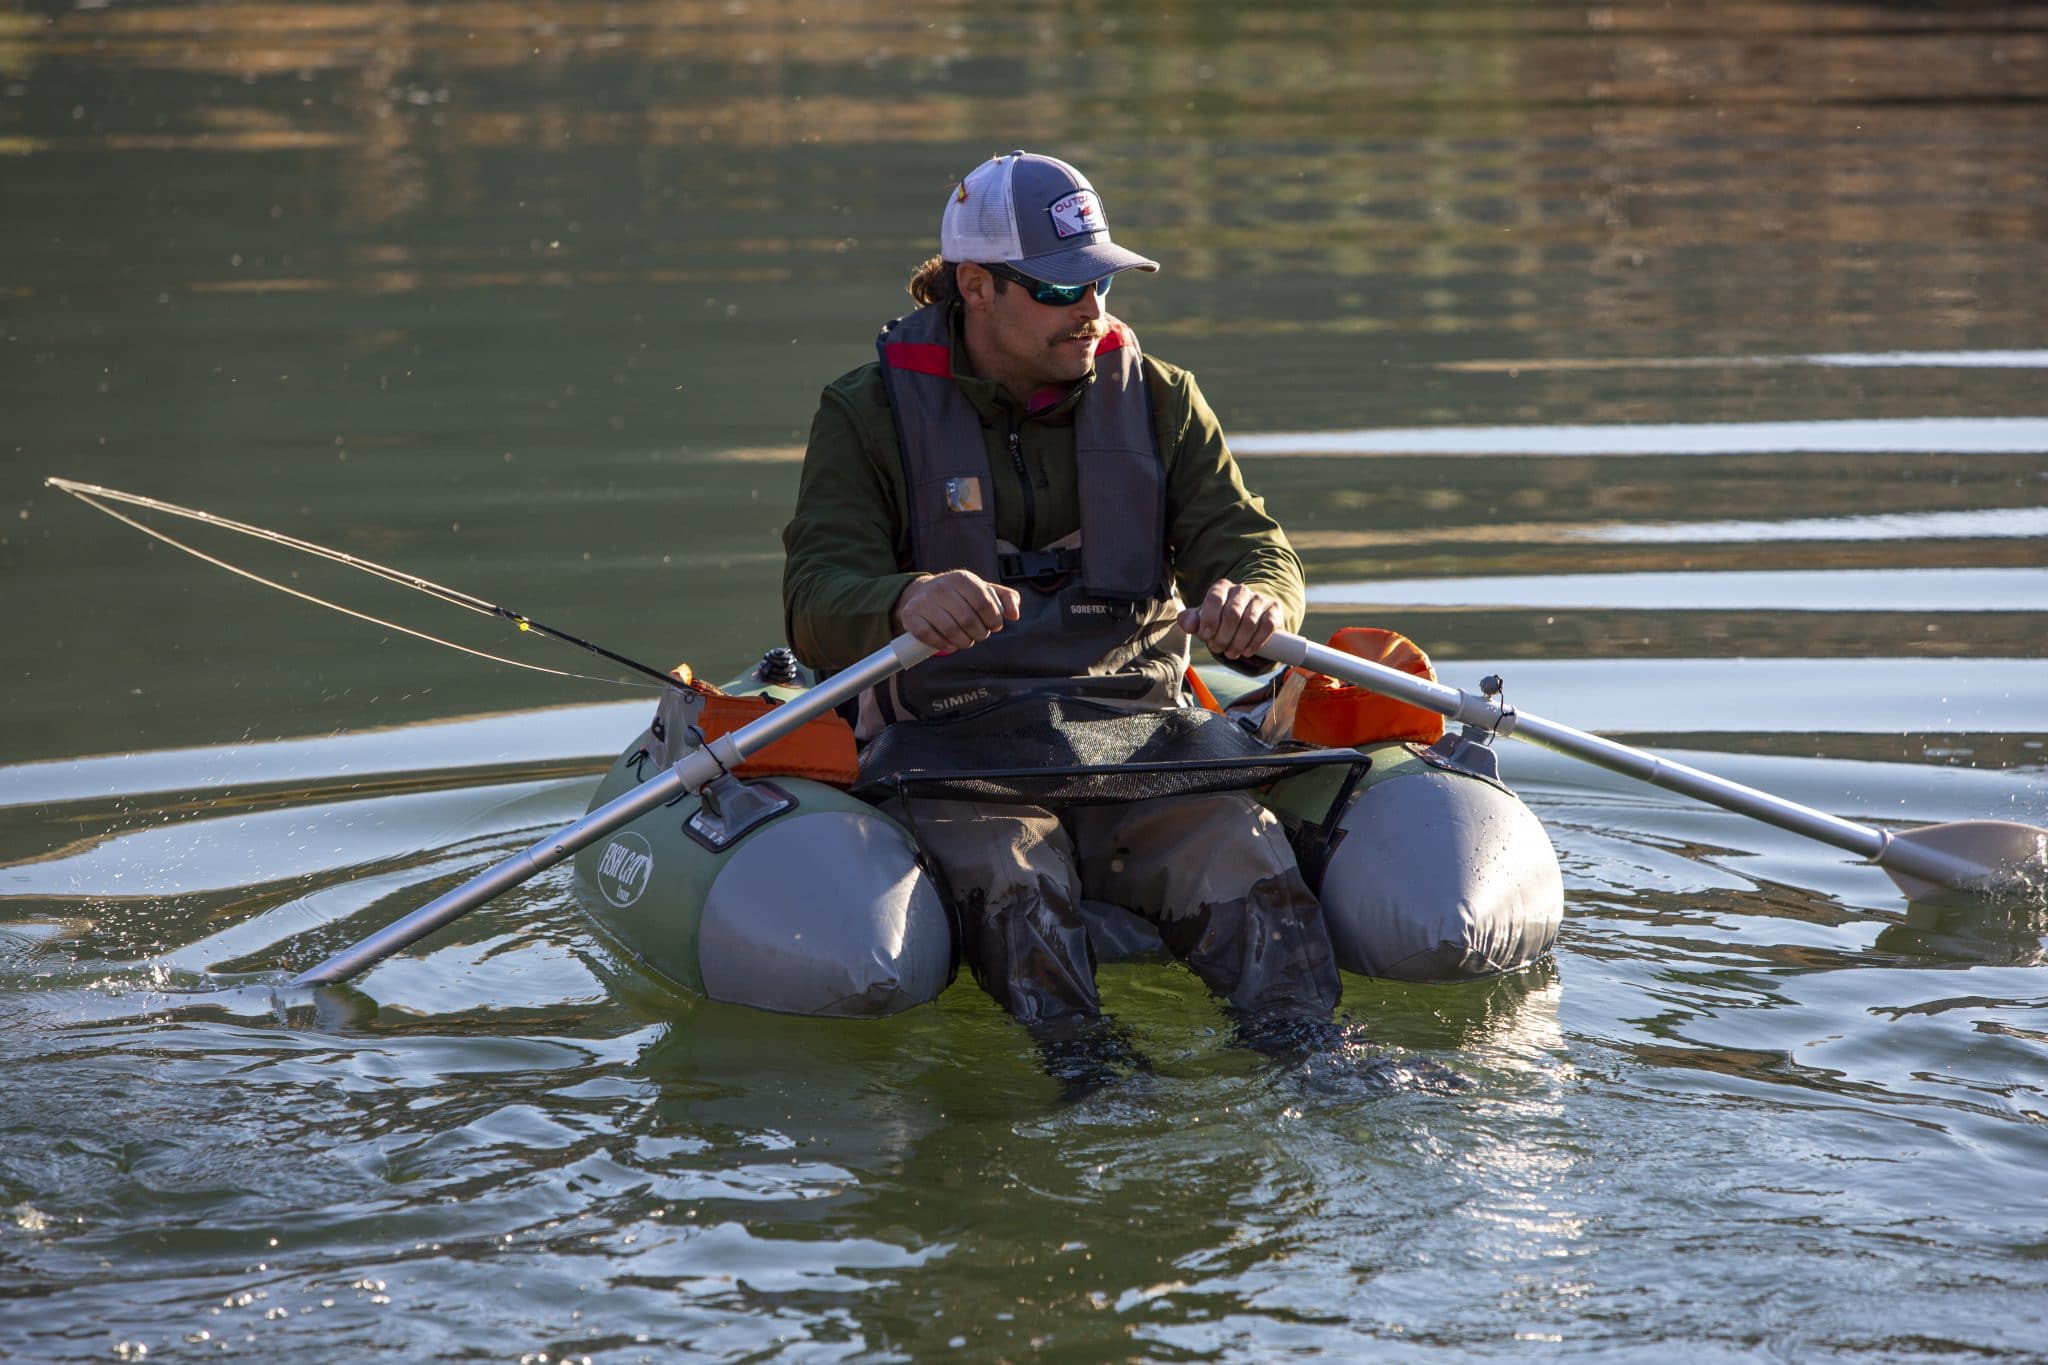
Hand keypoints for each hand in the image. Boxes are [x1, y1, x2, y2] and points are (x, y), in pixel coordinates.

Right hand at [891, 570, 1021, 651]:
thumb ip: (1006, 599)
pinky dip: (943, 645)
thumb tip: (1014, 616)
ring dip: (963, 642)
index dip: (993, 620)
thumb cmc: (960, 595)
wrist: (922, 593)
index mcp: (962, 579)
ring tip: (967, 641)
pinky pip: (929, 636)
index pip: (984, 603)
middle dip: (979, 633)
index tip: (994, 627)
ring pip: (950, 630)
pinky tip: (950, 645)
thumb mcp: (984, 590)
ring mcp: (924, 601)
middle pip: (968, 619)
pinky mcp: (911, 615)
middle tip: (979, 635)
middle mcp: (941, 587)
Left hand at [1178, 578, 1286, 661]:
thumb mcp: (1203, 618)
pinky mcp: (1274, 610)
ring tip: (1231, 653)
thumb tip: (1187, 624)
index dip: (1210, 619)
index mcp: (1221, 587)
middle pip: (1232, 614)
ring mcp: (1259, 599)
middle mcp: (1241, 590)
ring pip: (1249, 622)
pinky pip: (1267, 626)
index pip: (1215, 599)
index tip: (1206, 636)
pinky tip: (1247, 651)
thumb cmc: (1219, 618)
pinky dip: (1256, 642)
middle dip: (1223, 636)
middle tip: (1218, 649)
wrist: (1245, 616)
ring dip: (1238, 643)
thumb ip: (1191, 620)